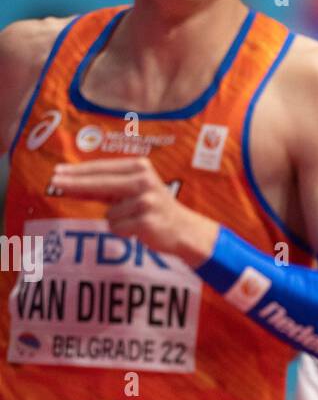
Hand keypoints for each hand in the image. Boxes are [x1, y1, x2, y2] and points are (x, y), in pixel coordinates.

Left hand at [50, 158, 217, 264]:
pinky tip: (139, 230)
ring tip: (134, 220)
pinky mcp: (146, 221)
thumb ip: (104, 186)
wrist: (182, 229)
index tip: (57, 172)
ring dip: (116, 220)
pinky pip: (117, 228)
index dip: (77, 172)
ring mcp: (146, 200)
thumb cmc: (151, 208)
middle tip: (54, 183)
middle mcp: (143, 180)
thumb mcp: (131, 190)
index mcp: (140, 167)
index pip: (101, 169)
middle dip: (75, 184)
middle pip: (99, 183)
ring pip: (108, 213)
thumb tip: (70, 183)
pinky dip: (124, 232)